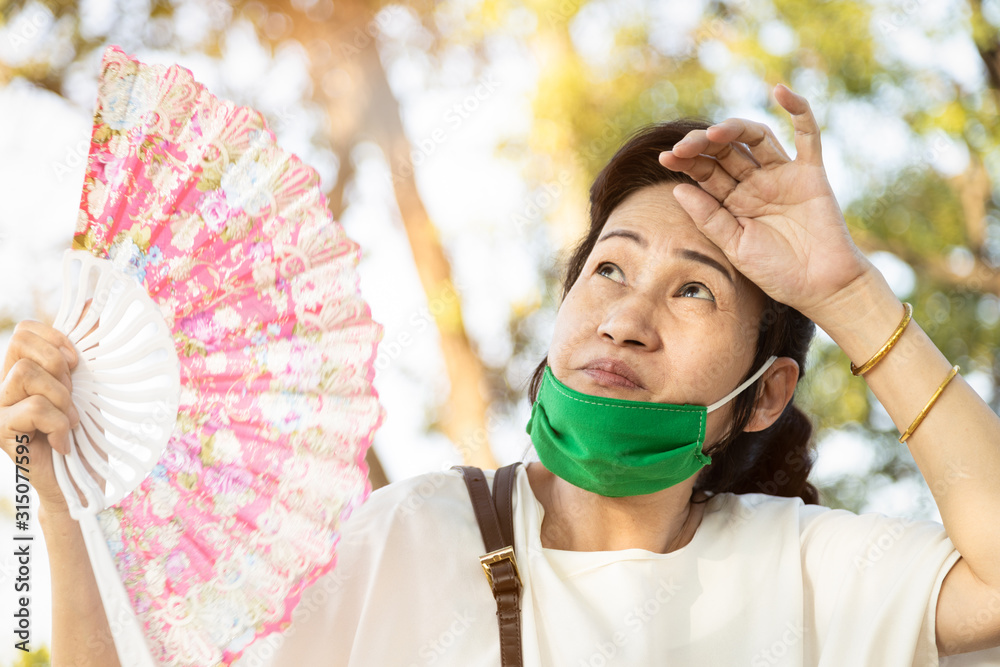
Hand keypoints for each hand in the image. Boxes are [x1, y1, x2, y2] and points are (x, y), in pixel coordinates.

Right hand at [1, 320, 79, 512]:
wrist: (83, 481)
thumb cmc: (88, 434)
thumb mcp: (94, 386)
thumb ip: (89, 348)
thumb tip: (94, 302)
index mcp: (26, 371)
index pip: (25, 330)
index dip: (56, 339)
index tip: (78, 365)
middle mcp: (6, 385)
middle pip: (20, 343)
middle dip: (59, 366)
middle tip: (72, 396)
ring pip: (27, 373)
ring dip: (61, 399)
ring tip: (69, 422)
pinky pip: (32, 407)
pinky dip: (58, 423)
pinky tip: (62, 442)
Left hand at [658, 84, 872, 321]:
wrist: (821, 287)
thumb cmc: (776, 272)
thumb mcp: (735, 247)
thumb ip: (709, 218)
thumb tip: (677, 189)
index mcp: (732, 201)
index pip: (705, 172)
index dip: (687, 162)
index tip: (665, 158)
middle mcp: (755, 183)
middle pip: (726, 151)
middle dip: (703, 145)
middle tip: (684, 146)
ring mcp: (783, 176)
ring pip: (756, 139)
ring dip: (735, 129)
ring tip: (715, 132)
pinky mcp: (812, 173)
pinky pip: (808, 136)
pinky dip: (798, 110)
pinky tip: (779, 91)